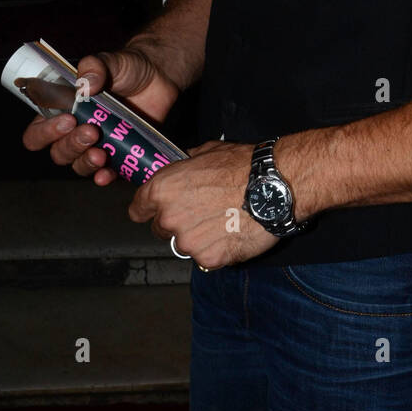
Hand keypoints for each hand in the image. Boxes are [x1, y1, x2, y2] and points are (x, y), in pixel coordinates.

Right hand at [21, 47, 180, 186]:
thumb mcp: (109, 60)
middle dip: (72, 145)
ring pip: (79, 165)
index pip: (38, 131)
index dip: (46, 133)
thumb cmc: (126, 67)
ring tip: (102, 154)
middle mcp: (75, 130)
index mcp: (62, 109)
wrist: (158, 76)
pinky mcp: (117, 155)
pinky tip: (107, 174)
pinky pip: (105, 173)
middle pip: (59, 152)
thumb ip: (94, 66)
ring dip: (86, 163)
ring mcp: (96, 144)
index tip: (68, 120)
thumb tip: (85, 84)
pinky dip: (104, 176)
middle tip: (92, 132)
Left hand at [128, 140, 277, 269]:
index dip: (148, 208)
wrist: (273, 187)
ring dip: (198, 237)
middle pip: (161, 229)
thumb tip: (181, 169)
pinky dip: (216, 249)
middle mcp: (169, 218)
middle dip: (177, 222)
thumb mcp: (207, 152)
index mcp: (162, 189)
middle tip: (201, 211)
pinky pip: (206, 258)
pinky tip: (232, 232)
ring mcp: (188, 242)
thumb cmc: (243, 166)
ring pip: (184, 244)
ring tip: (222, 221)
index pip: (138, 209)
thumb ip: (185, 166)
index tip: (155, 209)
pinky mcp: (208, 259)